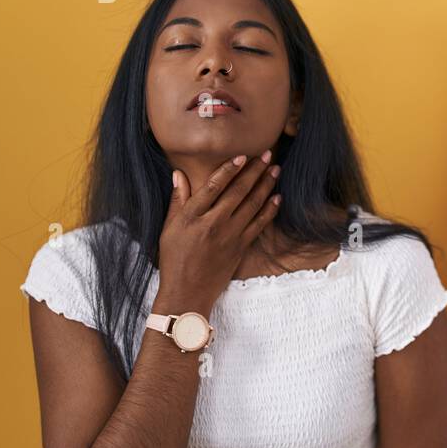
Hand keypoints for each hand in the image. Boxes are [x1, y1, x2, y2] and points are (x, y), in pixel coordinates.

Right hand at [158, 151, 281, 311]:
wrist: (187, 293)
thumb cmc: (174, 260)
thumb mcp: (169, 229)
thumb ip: (177, 200)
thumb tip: (178, 174)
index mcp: (192, 217)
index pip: (213, 186)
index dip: (229, 169)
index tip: (242, 156)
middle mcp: (213, 224)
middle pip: (238, 192)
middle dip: (254, 171)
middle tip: (268, 155)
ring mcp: (229, 236)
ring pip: (252, 205)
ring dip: (266, 186)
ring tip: (275, 170)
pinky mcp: (240, 248)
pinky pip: (258, 225)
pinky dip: (269, 210)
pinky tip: (277, 198)